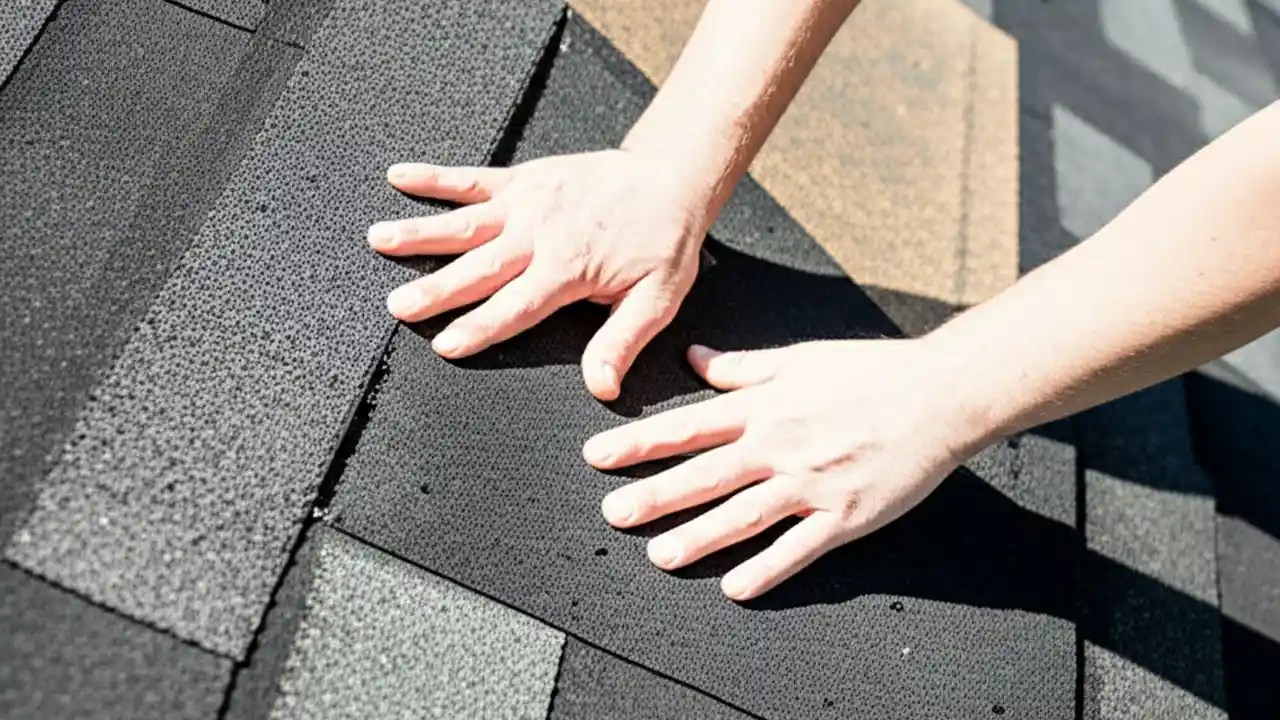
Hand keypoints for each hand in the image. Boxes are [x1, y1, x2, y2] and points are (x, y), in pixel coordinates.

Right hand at [369, 149, 711, 400]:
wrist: (670, 177)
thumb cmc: (662, 243)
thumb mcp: (657, 300)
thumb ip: (622, 342)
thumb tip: (601, 386)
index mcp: (568, 270)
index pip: (516, 307)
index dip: (480, 327)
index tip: (445, 344)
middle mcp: (539, 236)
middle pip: (479, 269)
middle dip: (437, 289)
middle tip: (398, 306)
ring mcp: (527, 204)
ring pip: (465, 223)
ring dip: (420, 232)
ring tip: (378, 239)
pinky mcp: (522, 180)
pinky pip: (472, 178)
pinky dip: (434, 178)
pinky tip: (397, 176)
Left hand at [582, 338, 991, 599]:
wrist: (940, 393)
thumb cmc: (871, 371)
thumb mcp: (799, 357)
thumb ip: (741, 367)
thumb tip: (694, 359)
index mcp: (765, 406)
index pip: (688, 425)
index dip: (638, 442)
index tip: (598, 456)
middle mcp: (780, 446)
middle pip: (705, 474)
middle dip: (654, 496)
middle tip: (612, 515)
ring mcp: (811, 484)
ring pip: (742, 516)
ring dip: (697, 537)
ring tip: (658, 555)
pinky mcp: (844, 516)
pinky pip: (798, 549)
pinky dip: (767, 570)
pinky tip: (735, 588)